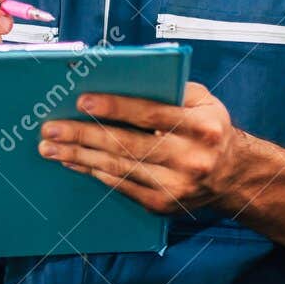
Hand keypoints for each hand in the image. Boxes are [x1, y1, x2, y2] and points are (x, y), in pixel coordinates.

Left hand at [35, 86, 242, 214]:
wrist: (233, 175)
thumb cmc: (209, 129)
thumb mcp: (204, 101)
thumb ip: (170, 88)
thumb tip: (123, 78)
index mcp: (201, 126)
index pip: (151, 114)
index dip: (115, 107)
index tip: (82, 101)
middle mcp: (190, 158)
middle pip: (127, 145)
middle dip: (83, 135)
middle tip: (51, 129)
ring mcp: (176, 186)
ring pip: (118, 168)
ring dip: (79, 156)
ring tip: (51, 147)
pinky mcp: (163, 204)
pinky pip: (121, 186)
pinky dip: (93, 172)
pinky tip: (73, 161)